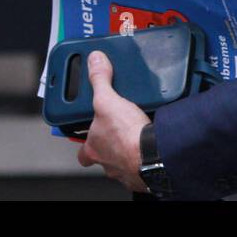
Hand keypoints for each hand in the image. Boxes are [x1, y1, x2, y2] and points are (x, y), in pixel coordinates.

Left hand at [76, 51, 150, 192]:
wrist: (154, 156)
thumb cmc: (126, 136)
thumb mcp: (107, 101)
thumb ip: (99, 81)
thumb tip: (94, 62)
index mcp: (92, 149)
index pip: (82, 151)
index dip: (85, 142)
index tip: (89, 132)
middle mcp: (106, 163)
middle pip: (103, 157)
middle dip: (109, 145)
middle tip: (117, 130)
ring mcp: (124, 171)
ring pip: (121, 162)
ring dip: (126, 151)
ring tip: (135, 133)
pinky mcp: (142, 173)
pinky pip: (140, 166)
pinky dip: (143, 156)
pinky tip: (149, 143)